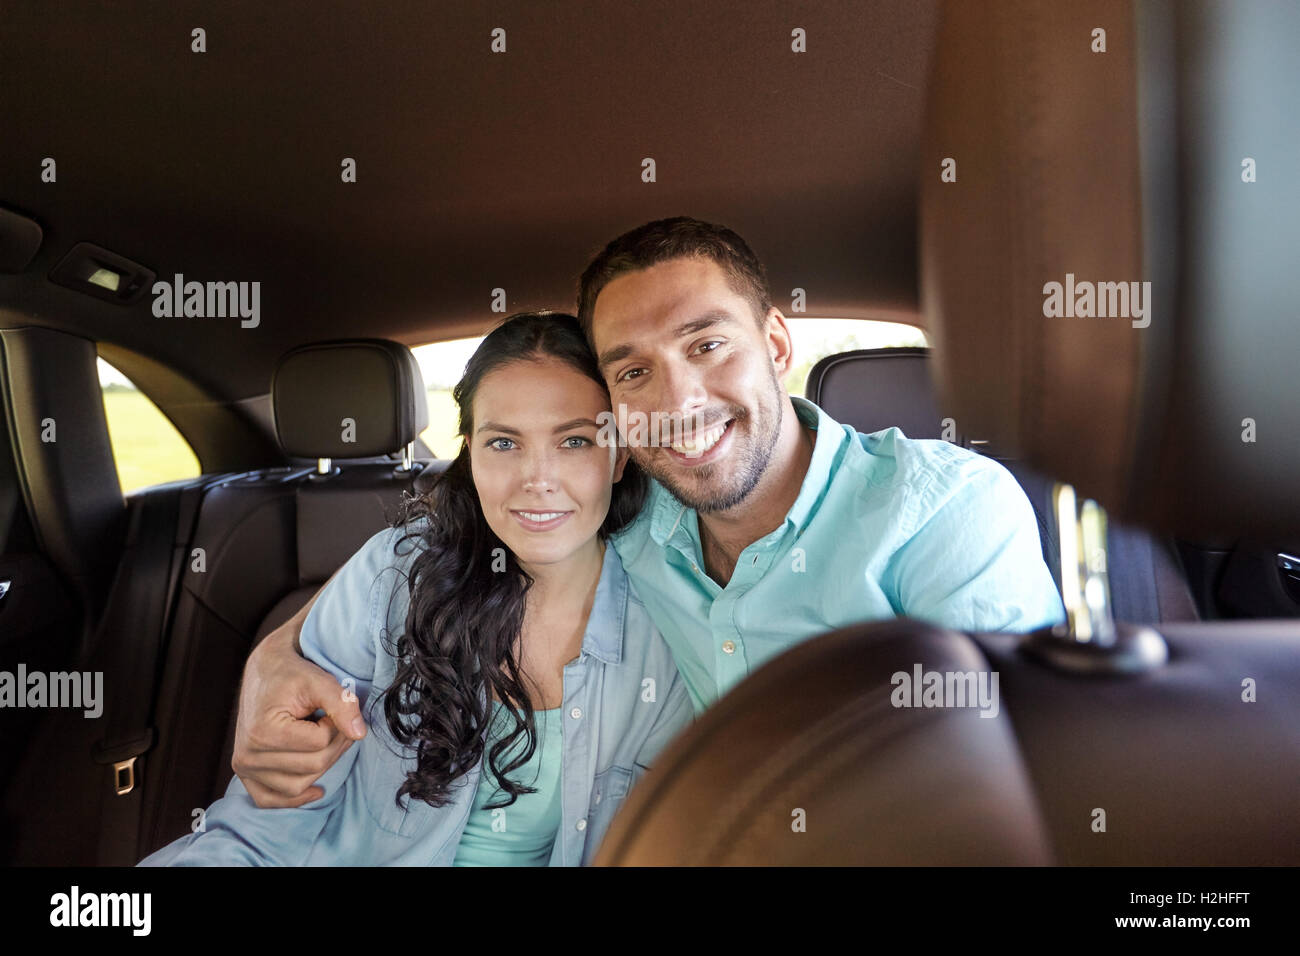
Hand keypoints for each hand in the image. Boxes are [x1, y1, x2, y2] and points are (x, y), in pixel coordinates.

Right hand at [231, 586, 365, 806]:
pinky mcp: (245, 775)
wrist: (265, 673)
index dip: (335, 725)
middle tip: (333, 723)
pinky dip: (295, 798)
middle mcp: (247, 755)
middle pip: (312, 767)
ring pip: (298, 786)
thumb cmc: (291, 674)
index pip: (320, 743)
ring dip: (320, 765)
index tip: (328, 709)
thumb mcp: (319, 680)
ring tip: (321, 739)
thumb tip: (360, 734)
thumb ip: (342, 704)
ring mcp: (244, 768)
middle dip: (333, 745)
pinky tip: (315, 789)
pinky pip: (271, 800)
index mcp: (263, 731)